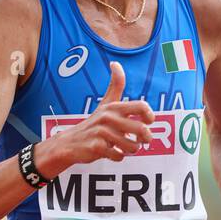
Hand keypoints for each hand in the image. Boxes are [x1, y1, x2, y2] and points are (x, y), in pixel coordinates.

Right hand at [36, 61, 154, 177]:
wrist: (70, 143)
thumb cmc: (94, 123)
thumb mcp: (105, 103)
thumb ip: (115, 85)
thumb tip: (115, 63)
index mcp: (114, 107)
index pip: (141, 107)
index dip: (150, 115)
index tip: (149, 122)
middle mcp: (108, 118)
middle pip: (140, 129)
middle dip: (146, 138)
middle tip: (144, 141)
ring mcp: (102, 132)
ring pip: (132, 145)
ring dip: (133, 149)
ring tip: (127, 147)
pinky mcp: (96, 146)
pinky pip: (118, 155)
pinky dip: (119, 156)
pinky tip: (113, 153)